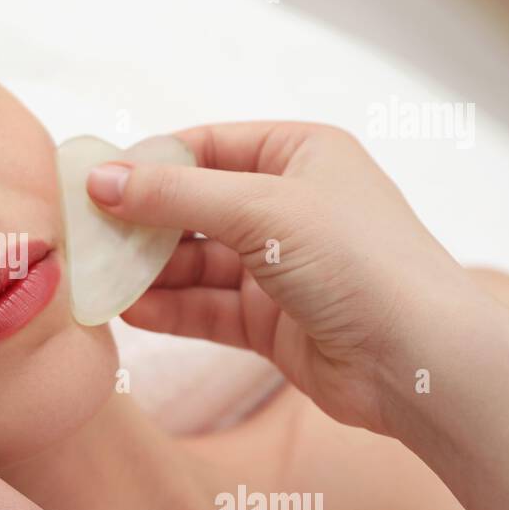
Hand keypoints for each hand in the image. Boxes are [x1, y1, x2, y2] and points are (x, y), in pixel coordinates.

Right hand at [85, 121, 486, 434]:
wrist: (422, 362)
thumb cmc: (360, 262)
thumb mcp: (262, 209)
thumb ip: (176, 196)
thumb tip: (100, 181)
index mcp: (300, 155)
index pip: (206, 147)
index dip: (148, 163)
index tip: (93, 183)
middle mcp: (289, 206)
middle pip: (194, 207)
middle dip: (141, 224)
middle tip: (86, 238)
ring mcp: (279, 268)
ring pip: (195, 262)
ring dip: (148, 271)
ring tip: (99, 279)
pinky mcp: (270, 322)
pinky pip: (205, 309)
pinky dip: (168, 309)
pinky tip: (129, 311)